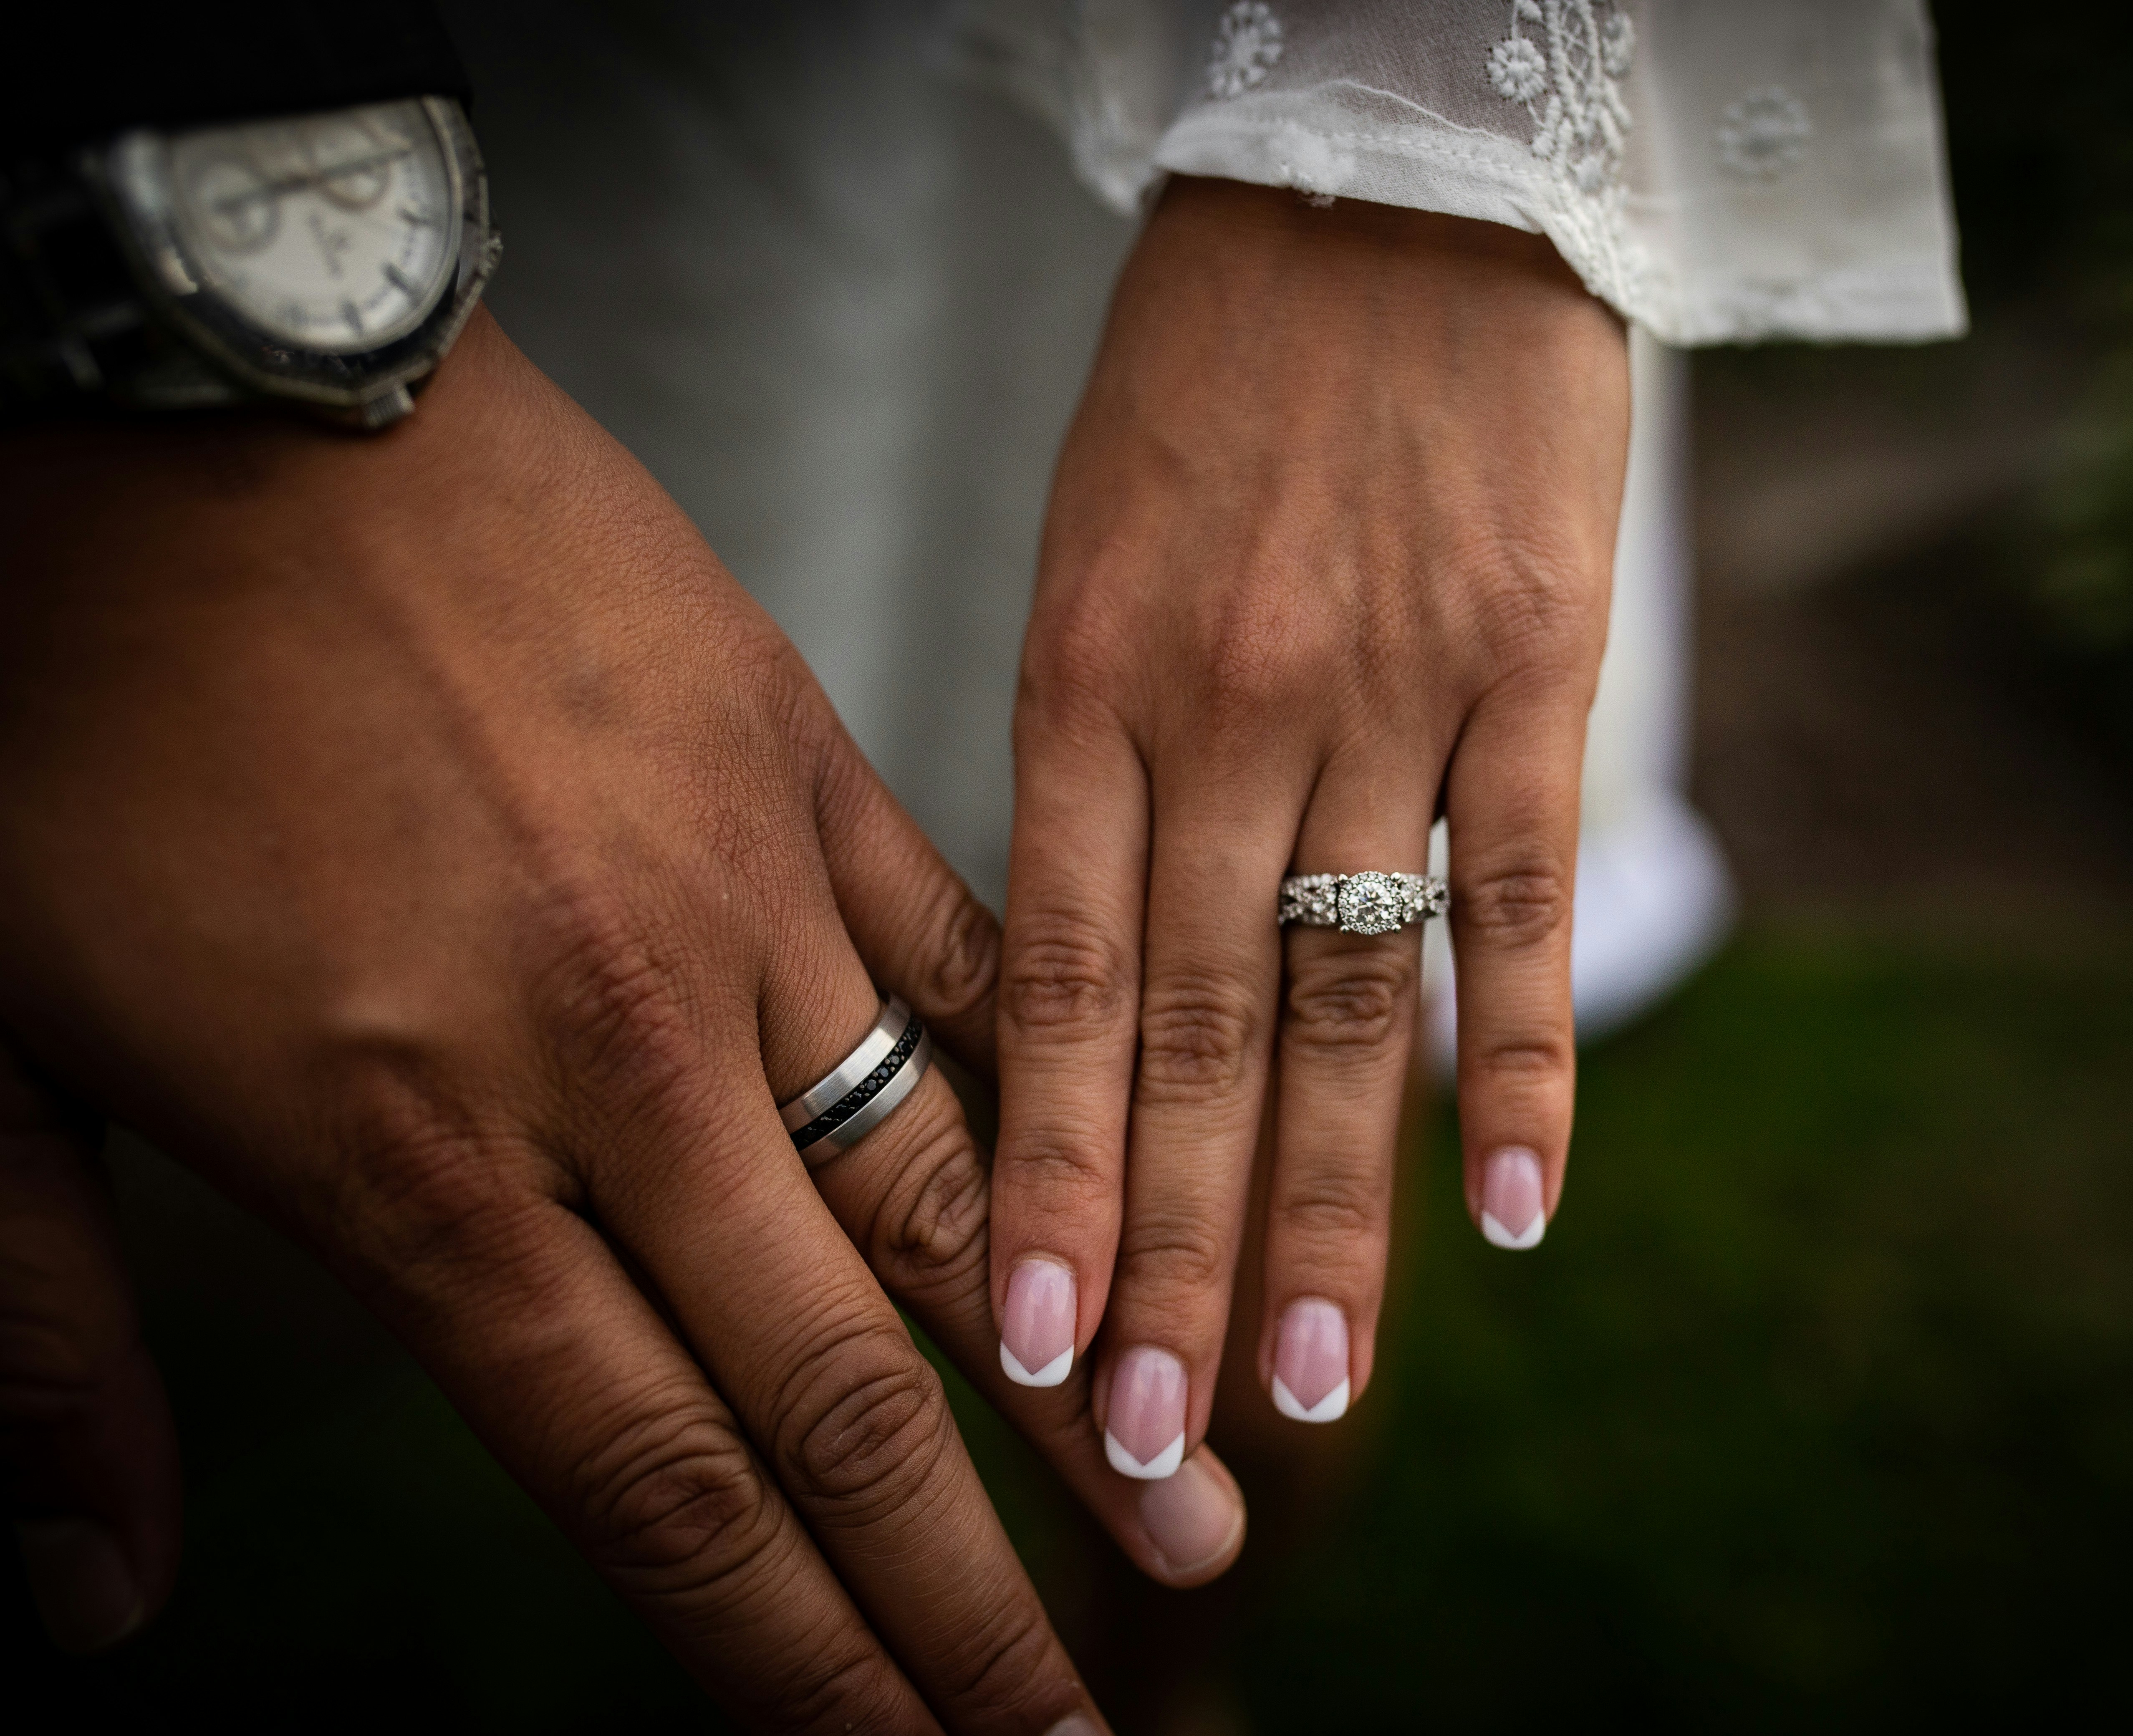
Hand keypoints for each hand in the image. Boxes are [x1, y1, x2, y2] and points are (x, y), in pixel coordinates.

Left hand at [0, 313, 1241, 1728]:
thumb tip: (90, 1604)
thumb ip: (39, 1348)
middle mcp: (611, 1069)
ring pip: (946, 1189)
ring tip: (1204, 1480)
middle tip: (1100, 1723)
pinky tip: (1134, 1178)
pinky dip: (1044, 1089)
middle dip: (974, 1588)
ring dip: (1079, 1362)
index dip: (805, 1662)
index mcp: (415, 1161)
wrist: (208, 398)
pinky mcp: (792, 767)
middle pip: (834, 1383)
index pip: (659, 1485)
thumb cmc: (75, 718)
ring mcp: (730, 913)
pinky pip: (954, 959)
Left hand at [991, 180, 1627, 1471]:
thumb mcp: (1098, 554)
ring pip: (1350, 999)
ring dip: (1332, 1210)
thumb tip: (1104, 984)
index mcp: (1085, 680)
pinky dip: (1525, 1055)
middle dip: (1176, 1256)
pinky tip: (1516, 1218)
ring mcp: (1386, 689)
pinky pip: (1523, 886)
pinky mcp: (1532, 655)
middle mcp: (1225, 708)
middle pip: (1202, 1036)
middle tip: (1158, 1446)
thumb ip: (1097, 764)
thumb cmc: (1219, 378)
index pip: (1068, 990)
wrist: (1385, 172)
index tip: (1036, 1357)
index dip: (1056, 1185)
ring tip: (1310, 1392)